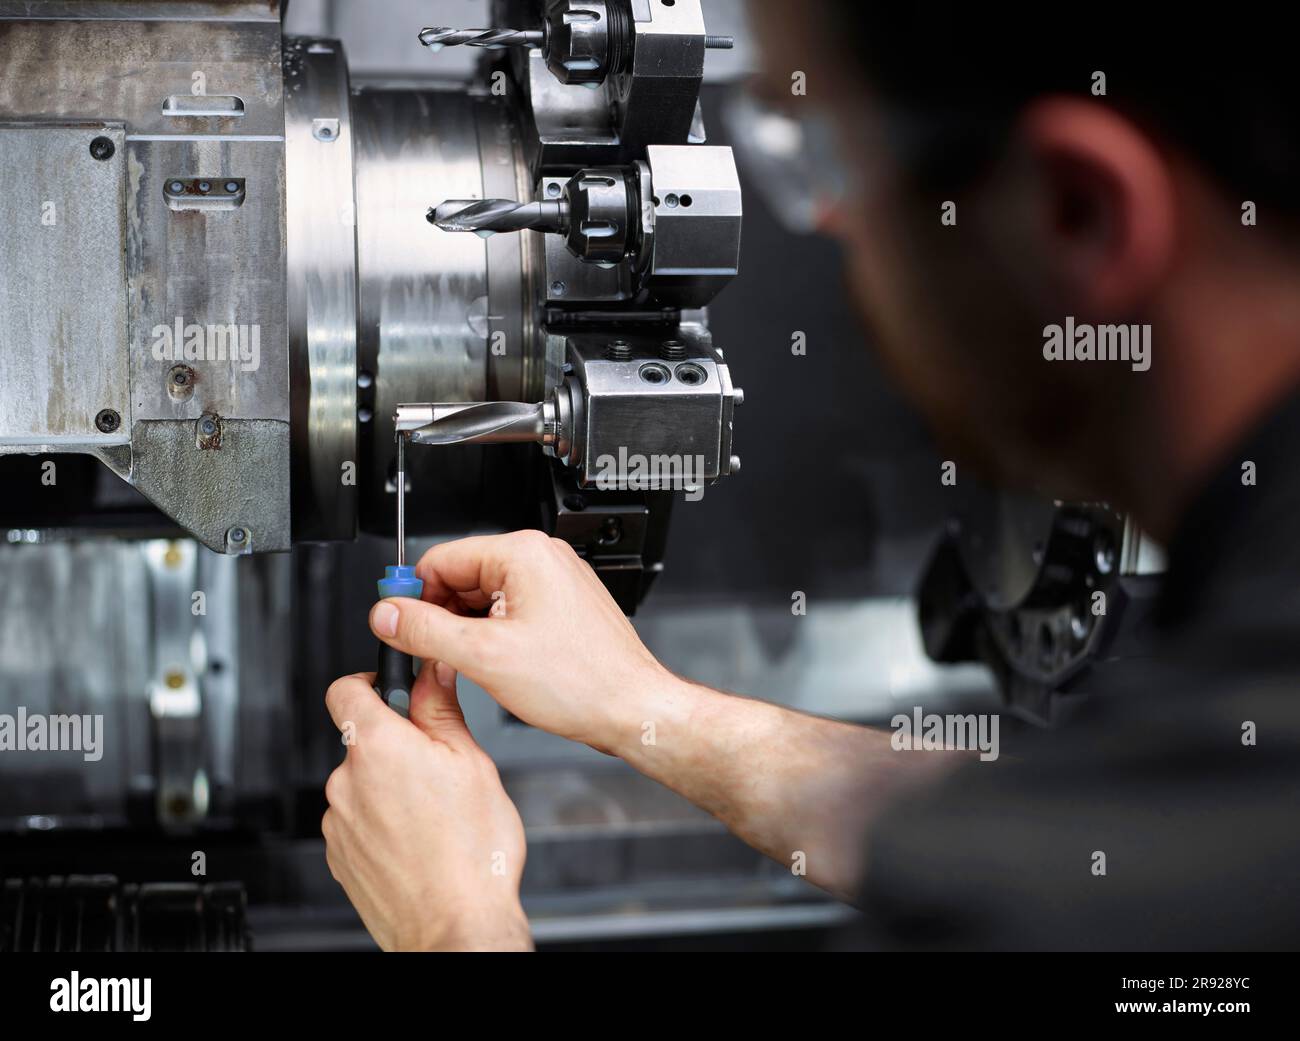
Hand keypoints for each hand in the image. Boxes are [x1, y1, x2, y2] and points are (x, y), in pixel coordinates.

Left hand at [322, 662, 531, 950]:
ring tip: (434, 814)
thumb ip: (442, 709)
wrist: (457, 925)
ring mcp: (339, 823)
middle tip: (438, 768)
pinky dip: (383, 824)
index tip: (388, 690)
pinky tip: (419, 840)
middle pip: (363, 742)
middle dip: (396, 747)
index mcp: (378, 747)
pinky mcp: (340, 857)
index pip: (344, 689)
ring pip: (362, 785)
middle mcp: (347, 782)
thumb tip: (433, 672)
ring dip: (389, 789)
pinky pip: (358, 823)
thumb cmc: (470, 852)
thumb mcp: (471, 761)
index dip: (368, 682)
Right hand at [368, 530, 676, 751]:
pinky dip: (492, 637)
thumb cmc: (583, 681)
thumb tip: (387, 615)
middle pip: (460, 578)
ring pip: (483, 599)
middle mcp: (542, 558)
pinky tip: (497, 666)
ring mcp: (554, 582)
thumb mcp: (483, 656)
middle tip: (432, 656)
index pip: (439, 560)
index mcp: (523, 553)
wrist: (631, 708)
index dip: (413, 597)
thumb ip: (425, 631)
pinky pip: (509, 612)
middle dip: (442, 617)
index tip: (397, 627)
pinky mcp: (560, 607)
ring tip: (475, 666)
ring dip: (467, 631)